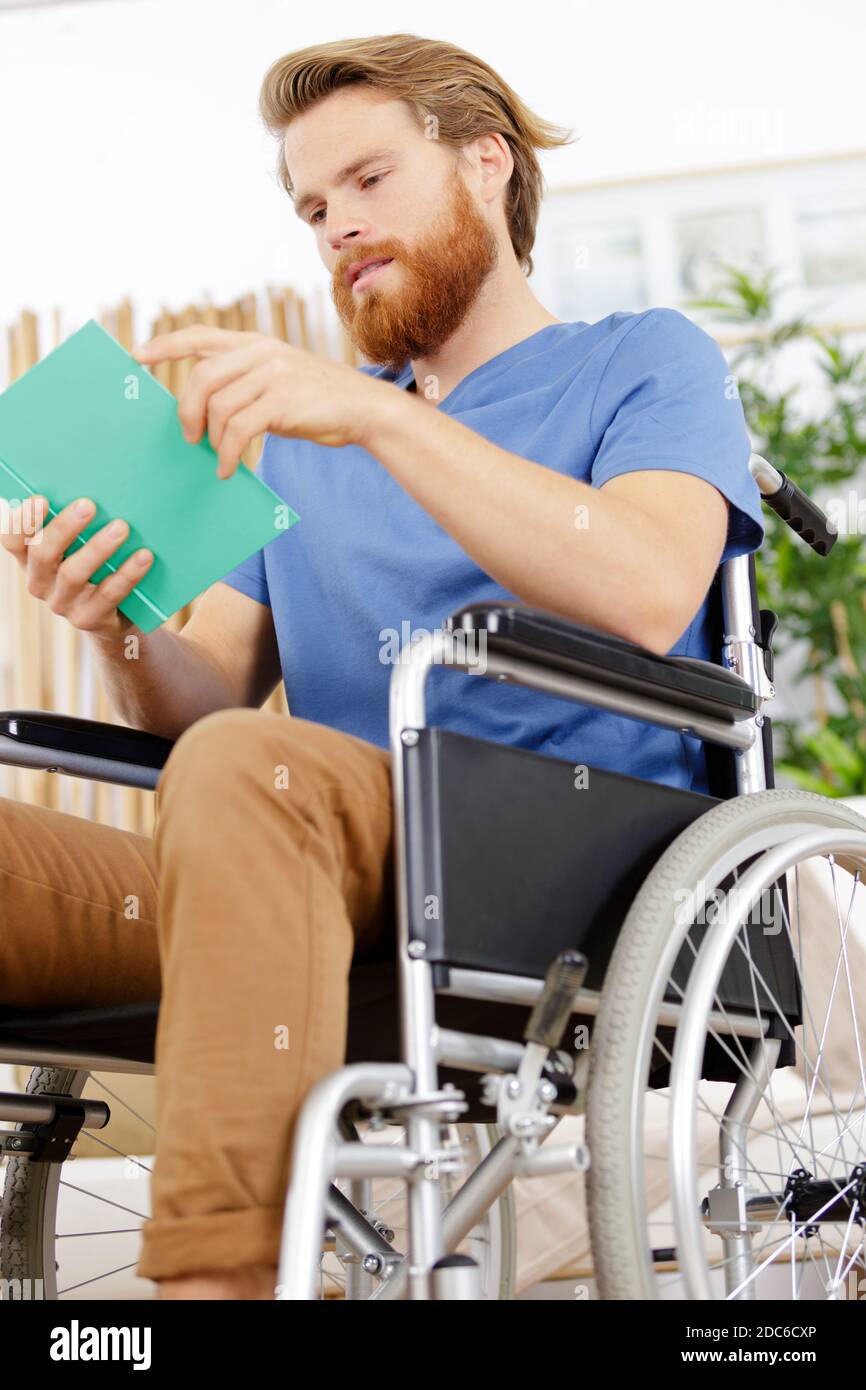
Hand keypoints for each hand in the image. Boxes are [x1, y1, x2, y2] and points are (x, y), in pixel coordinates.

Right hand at [0, 493, 151, 637]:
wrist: (112, 616)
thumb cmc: (94, 567)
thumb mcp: (77, 547)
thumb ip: (75, 524)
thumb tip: (96, 485)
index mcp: (30, 559)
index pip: (12, 540)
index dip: (22, 520)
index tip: (41, 498)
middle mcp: (40, 582)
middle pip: (42, 554)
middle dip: (64, 528)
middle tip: (88, 505)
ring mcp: (62, 604)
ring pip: (73, 575)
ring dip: (98, 548)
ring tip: (121, 527)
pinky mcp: (88, 619)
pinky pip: (108, 595)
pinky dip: (127, 574)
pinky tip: (143, 556)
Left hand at [132, 325, 393, 478]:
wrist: (363, 408)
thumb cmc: (316, 401)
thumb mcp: (277, 379)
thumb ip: (243, 382)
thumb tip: (202, 411)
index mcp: (255, 344)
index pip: (200, 336)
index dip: (166, 346)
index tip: (137, 357)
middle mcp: (261, 352)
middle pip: (201, 376)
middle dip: (187, 410)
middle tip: (189, 437)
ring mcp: (273, 374)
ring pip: (219, 406)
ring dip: (212, 439)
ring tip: (216, 457)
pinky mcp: (283, 401)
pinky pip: (239, 429)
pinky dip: (227, 453)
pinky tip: (227, 467)